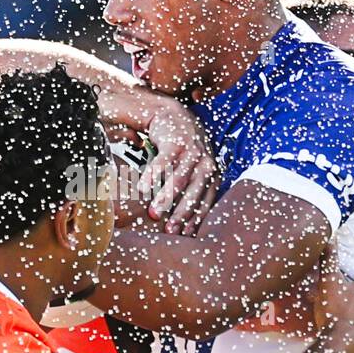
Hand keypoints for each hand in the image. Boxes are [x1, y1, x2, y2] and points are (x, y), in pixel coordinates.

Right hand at [141, 99, 219, 235]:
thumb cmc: (182, 149)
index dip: (196, 220)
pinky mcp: (176, 142)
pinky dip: (152, 176)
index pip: (206, 202)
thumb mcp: (193, 169)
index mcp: (212, 174)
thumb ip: (190, 191)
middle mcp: (205, 164)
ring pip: (178, 179)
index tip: (185, 236)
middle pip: (194, 193)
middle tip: (170, 231)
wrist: (174, 115)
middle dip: (182, 214)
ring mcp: (191, 152)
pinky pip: (163, 162)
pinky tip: (142, 188)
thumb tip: (180, 223)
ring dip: (165, 197)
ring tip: (154, 213)